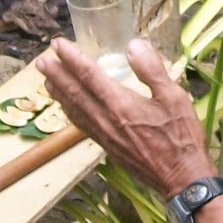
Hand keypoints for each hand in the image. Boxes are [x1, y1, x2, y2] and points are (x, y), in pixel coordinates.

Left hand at [37, 38, 215, 198]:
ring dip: (59, 93)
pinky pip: (82, 125)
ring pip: (75, 110)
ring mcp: (105, 135)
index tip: (57, 44)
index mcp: (121, 105)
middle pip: (75, 93)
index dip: (71, 58)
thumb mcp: (175, 97)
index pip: (89, 76)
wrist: (181, 177)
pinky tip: (68, 108)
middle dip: (57, 75)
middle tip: (41, 60)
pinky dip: (70, 112)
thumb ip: (152, 70)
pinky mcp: (108, 147)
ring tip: (46, 80)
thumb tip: (133, 45)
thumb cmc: (181, 136)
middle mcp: (106, 120)